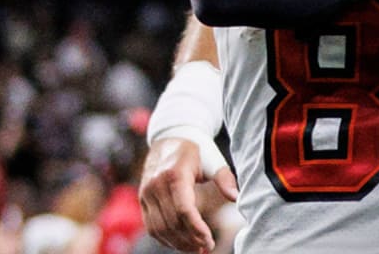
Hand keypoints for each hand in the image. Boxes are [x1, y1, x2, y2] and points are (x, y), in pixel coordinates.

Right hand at [139, 137, 238, 253]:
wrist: (170, 137)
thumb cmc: (196, 150)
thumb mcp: (213, 160)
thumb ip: (225, 178)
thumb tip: (236, 198)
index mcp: (175, 175)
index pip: (184, 210)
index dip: (197, 229)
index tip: (209, 241)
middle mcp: (156, 185)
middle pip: (172, 222)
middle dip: (189, 240)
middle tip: (206, 248)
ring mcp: (146, 193)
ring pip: (159, 228)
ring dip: (177, 242)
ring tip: (195, 249)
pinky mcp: (142, 198)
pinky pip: (150, 225)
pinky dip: (164, 238)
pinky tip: (180, 242)